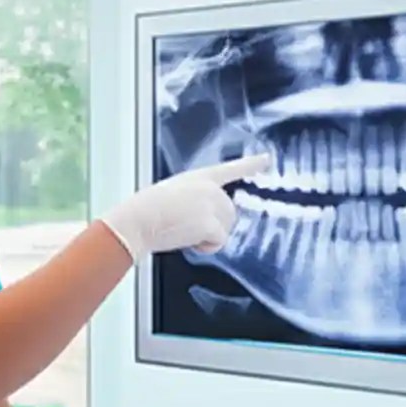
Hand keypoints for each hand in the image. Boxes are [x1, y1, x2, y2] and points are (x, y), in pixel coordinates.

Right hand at [99, 153, 270, 261]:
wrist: (139, 220)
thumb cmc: (146, 210)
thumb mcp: (173, 195)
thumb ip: (195, 201)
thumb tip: (203, 222)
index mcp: (199, 177)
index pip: (230, 169)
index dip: (250, 164)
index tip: (267, 159)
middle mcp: (210, 188)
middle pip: (230, 212)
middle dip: (214, 225)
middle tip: (189, 228)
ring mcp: (212, 204)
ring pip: (226, 227)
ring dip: (209, 236)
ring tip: (184, 231)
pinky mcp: (212, 223)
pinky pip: (219, 242)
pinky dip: (206, 247)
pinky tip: (188, 240)